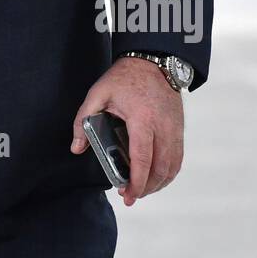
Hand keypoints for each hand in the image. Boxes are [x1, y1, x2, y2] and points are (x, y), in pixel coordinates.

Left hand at [70, 56, 183, 206]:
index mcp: (143, 118)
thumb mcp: (98, 93)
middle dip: (145, 188)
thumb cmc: (124, 78)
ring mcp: (175, 129)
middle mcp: (163, 127)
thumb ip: (83, 120)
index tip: (126, 194)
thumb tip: (76, 148)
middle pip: (159, 169)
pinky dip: (168, 173)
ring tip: (140, 190)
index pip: (142, 158)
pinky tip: (156, 179)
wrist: (153, 61)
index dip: (135, 181)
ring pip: (172, 167)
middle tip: (129, 196)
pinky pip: (178, 158)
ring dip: (157, 184)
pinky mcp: (180, 130)